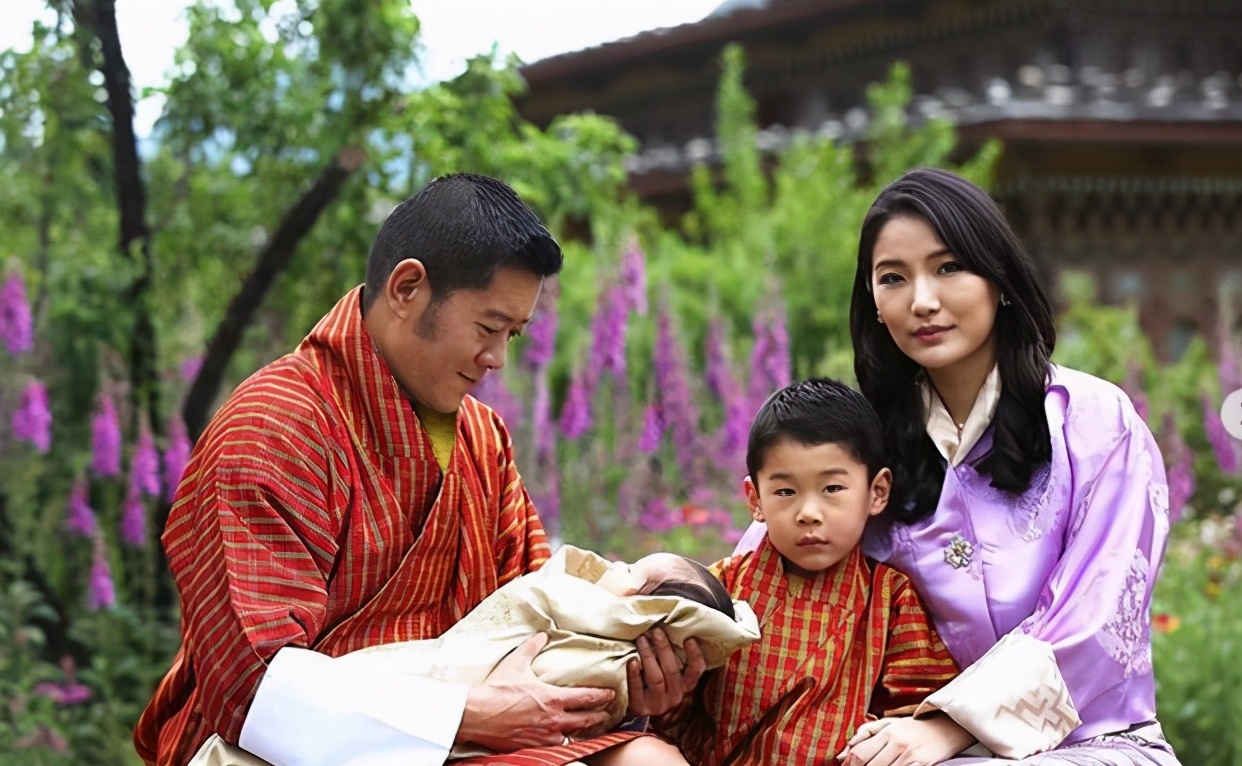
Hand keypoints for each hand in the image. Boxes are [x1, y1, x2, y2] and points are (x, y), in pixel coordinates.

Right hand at [458, 633, 614, 751]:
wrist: (477, 715)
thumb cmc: (496, 689)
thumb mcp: (516, 663)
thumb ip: (531, 648)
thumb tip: (541, 635)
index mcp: (552, 698)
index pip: (586, 698)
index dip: (601, 696)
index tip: (610, 694)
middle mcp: (553, 719)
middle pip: (585, 721)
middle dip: (599, 717)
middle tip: (608, 714)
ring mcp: (544, 736)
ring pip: (572, 737)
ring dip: (583, 733)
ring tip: (591, 731)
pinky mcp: (532, 747)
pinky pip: (555, 747)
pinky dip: (564, 743)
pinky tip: (565, 741)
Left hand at [625, 628, 705, 716]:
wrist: (643, 715)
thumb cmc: (657, 688)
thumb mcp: (670, 678)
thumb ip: (672, 662)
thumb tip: (667, 633)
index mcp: (685, 687)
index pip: (695, 671)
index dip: (694, 656)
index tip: (689, 639)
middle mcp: (675, 697)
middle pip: (671, 670)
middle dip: (663, 648)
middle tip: (655, 631)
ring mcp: (658, 704)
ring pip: (656, 678)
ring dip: (648, 656)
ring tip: (641, 640)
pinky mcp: (641, 708)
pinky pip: (637, 690)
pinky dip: (634, 674)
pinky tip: (632, 660)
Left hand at [836, 715, 974, 765]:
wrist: (948, 728)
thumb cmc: (914, 727)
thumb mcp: (889, 724)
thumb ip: (864, 734)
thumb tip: (842, 754)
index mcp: (888, 732)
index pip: (860, 753)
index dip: (849, 764)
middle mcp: (898, 743)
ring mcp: (910, 755)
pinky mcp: (922, 764)